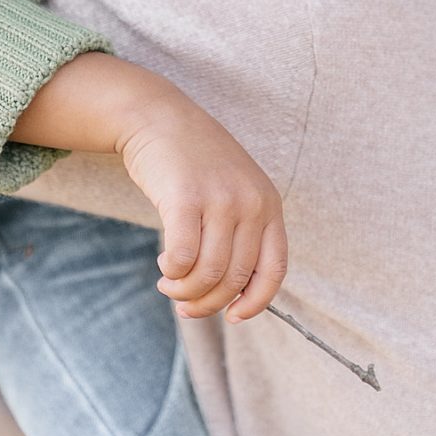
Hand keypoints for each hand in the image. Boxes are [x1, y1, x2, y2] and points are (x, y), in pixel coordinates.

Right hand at [116, 92, 287, 321]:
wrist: (161, 118)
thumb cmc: (195, 163)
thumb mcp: (234, 191)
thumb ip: (240, 233)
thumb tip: (230, 295)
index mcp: (268, 204)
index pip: (275, 270)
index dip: (255, 303)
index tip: (233, 317)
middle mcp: (250, 203)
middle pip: (234, 279)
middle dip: (206, 303)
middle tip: (183, 304)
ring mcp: (220, 199)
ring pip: (207, 274)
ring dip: (184, 291)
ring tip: (169, 284)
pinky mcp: (185, 199)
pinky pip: (182, 258)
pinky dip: (172, 272)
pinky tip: (164, 265)